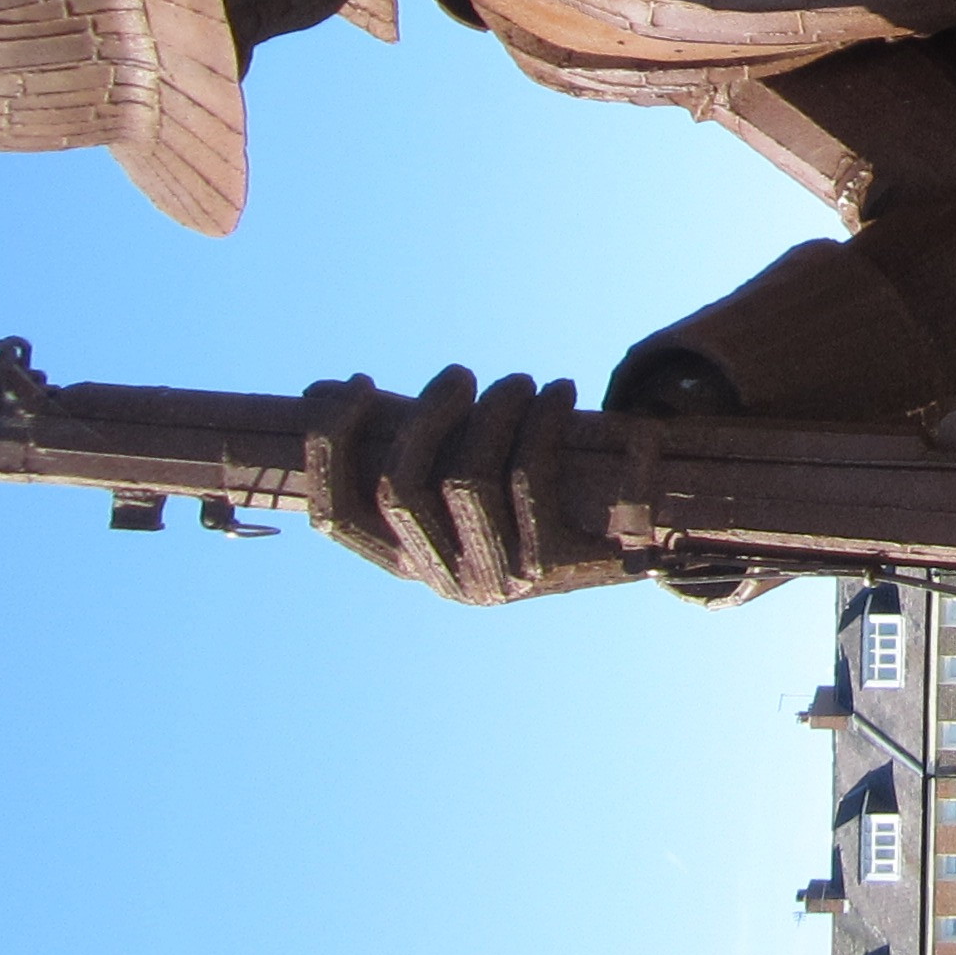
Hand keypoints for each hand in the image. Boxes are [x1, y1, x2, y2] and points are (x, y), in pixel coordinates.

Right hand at [301, 365, 634, 603]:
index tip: (359, 384)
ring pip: (465, 478)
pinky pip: (530, 479)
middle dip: (426, 416)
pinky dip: (542, 423)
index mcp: (409, 562)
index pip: (335, 517)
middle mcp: (444, 580)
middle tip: (461, 374)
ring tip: (521, 382)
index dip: (331, 447)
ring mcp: (497, 578)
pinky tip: (561, 391)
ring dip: (491, 413)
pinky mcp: (552, 567)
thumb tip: (318, 392)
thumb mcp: (466, 477)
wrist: (637, 548)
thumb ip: (406, 440)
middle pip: (399, 488)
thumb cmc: (534, 500)